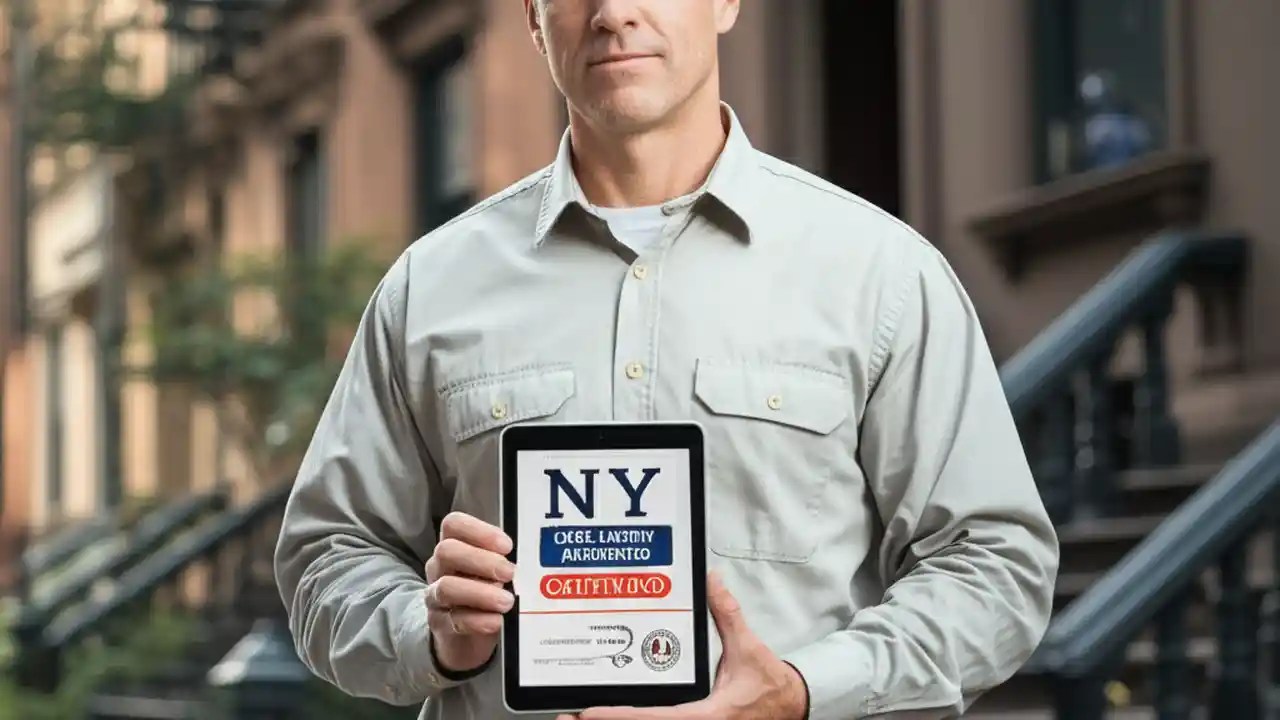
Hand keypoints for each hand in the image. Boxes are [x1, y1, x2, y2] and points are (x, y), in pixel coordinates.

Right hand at [424, 512, 515, 673]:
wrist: (468, 636)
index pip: (454, 525)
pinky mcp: (440, 625)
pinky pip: (454, 620)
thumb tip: (534, 559)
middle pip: (447, 551)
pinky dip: (478, 621)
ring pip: (446, 587)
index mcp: (455, 546)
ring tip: (507, 602)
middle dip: (481, 560)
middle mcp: (440, 567)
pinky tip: (497, 621)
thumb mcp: (496, 572)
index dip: (479, 531)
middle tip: (509, 573)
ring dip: (481, 593)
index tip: (506, 545)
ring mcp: (436, 597)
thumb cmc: (488, 592)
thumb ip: (506, 561)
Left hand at [556, 573, 807, 719]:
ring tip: (576, 718)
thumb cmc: (769, 685)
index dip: (617, 717)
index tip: (587, 712)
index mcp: (707, 715)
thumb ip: (726, 614)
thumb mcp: (748, 647)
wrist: (792, 708)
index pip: (653, 719)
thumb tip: (711, 581)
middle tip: (567, 717)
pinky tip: (611, 717)